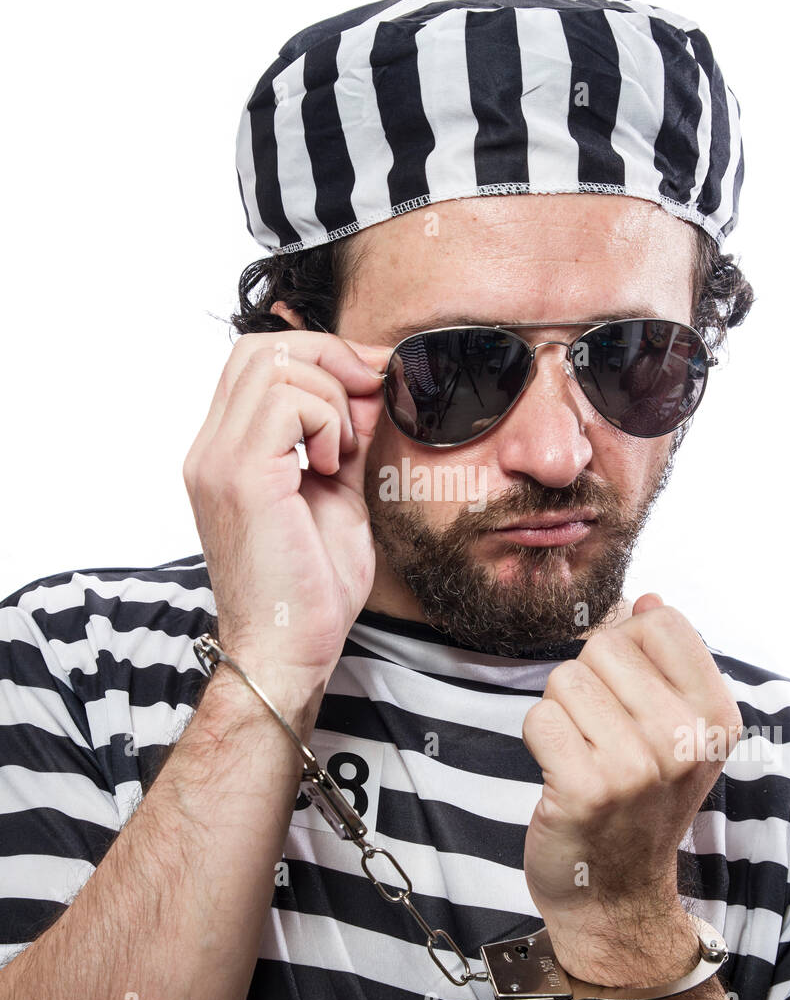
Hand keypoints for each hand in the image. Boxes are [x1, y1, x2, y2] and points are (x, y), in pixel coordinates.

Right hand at [182, 328, 390, 713]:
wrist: (287, 651)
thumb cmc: (311, 589)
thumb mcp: (338, 495)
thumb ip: (345, 439)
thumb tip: (369, 387)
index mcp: (225, 453)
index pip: (255, 361)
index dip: (319, 354)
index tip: (368, 382)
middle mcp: (210, 451)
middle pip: (260, 348)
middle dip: (328, 356)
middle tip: (368, 395)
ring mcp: (219, 461)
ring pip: (274, 363)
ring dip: (329, 395)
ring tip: (342, 452)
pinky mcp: (241, 476)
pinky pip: (288, 401)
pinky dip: (327, 421)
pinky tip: (335, 468)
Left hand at [522, 595, 741, 984]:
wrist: (615, 894)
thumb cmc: (639, 802)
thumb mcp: (677, 732)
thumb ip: (666, 662)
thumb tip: (648, 598)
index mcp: (717, 715)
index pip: (660, 621)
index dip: (629, 646)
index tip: (628, 693)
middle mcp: (686, 739)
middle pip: (605, 645)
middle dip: (589, 681)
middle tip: (601, 734)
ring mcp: (638, 766)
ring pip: (565, 678)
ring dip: (561, 712)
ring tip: (584, 754)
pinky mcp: (586, 789)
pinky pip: (538, 718)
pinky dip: (538, 740)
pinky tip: (561, 774)